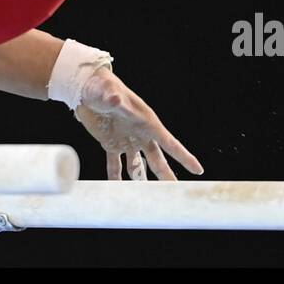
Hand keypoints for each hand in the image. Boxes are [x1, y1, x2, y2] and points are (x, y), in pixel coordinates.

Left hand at [71, 67, 203, 180]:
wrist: (85, 87)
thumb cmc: (101, 86)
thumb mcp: (109, 92)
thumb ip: (114, 98)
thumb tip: (116, 98)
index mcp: (146, 122)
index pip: (169, 142)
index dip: (184, 156)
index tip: (198, 170)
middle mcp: (139, 133)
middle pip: (157, 159)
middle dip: (166, 175)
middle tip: (175, 192)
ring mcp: (126, 139)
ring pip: (138, 165)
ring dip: (142, 180)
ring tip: (147, 197)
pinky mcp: (110, 143)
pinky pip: (115, 164)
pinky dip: (115, 176)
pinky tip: (116, 188)